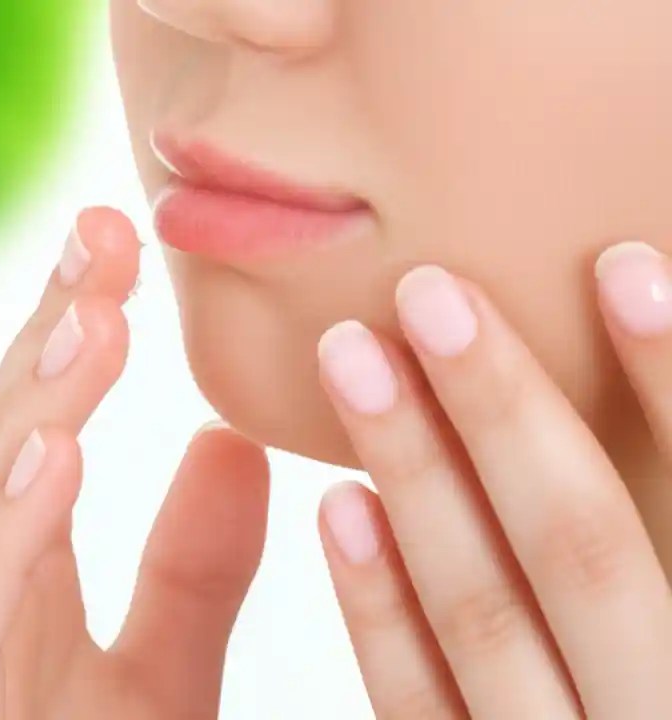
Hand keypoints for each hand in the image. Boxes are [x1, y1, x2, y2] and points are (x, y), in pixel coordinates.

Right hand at [0, 208, 270, 719]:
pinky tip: (54, 450)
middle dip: (24, 341)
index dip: (6, 346)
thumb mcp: (156, 681)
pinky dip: (6, 529)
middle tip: (95, 235)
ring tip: (95, 312)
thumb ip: (190, 571)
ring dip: (27, 408)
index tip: (61, 249)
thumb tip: (225, 440)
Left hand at [314, 249, 671, 717]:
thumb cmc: (642, 667)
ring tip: (352, 355)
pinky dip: (381, 608)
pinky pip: (417, 706)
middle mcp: (654, 709)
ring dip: (417, 477)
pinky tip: (339, 506)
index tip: (621, 264)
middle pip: (587, 552)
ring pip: (485, 615)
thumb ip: (656, 521)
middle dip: (507, 414)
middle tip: (428, 291)